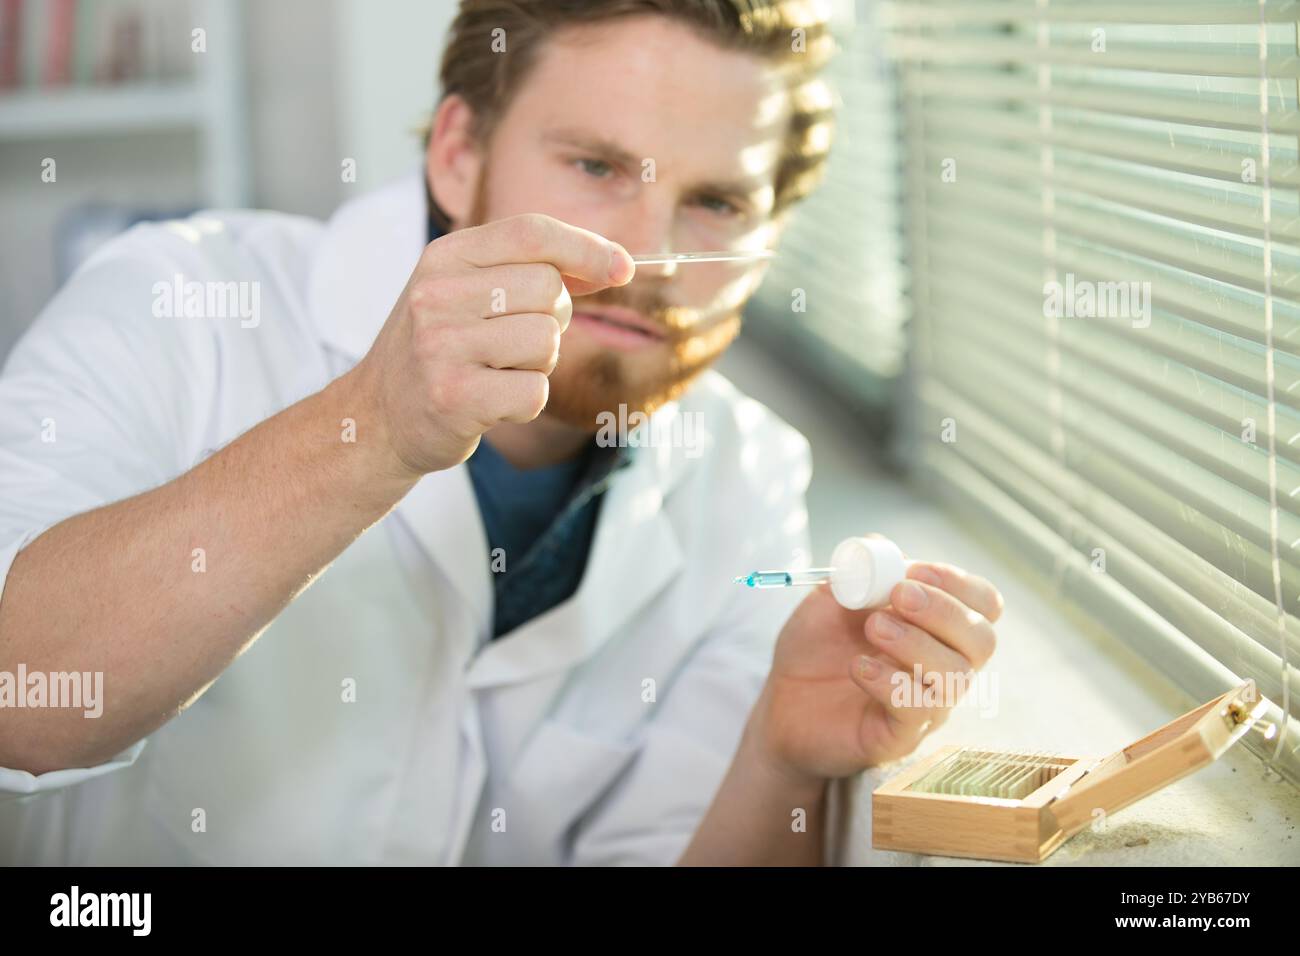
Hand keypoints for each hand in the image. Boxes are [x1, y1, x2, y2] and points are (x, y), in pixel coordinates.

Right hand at [350, 213, 633, 476]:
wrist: (376, 419)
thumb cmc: (439, 352)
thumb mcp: (468, 293)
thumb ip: (530, 271)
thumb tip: (615, 264)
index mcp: (445, 257)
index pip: (532, 232)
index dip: (587, 247)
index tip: (623, 268)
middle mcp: (437, 294)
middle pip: (549, 289)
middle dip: (552, 320)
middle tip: (514, 343)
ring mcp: (441, 345)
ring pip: (546, 341)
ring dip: (538, 365)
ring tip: (496, 372)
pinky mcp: (453, 396)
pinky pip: (535, 390)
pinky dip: (526, 402)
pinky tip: (491, 402)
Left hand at [751, 550, 1002, 783]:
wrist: (781, 703)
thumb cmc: (816, 650)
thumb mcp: (830, 600)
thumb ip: (856, 573)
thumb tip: (877, 545)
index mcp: (936, 627)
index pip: (983, 605)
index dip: (959, 584)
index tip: (916, 572)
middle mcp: (943, 666)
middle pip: (982, 640)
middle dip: (944, 611)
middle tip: (900, 597)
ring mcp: (927, 705)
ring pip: (955, 676)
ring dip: (916, 643)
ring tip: (873, 628)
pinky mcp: (900, 736)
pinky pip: (917, 710)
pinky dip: (890, 682)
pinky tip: (858, 667)